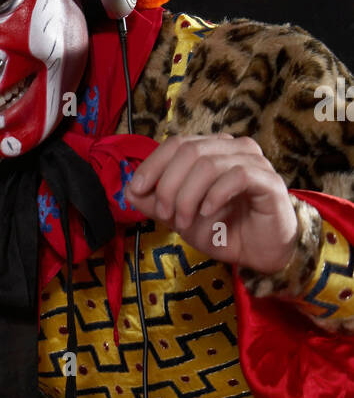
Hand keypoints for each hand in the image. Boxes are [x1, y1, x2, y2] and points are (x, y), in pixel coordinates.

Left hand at [125, 134, 298, 274]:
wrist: (260, 254)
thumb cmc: (223, 230)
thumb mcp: (180, 218)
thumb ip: (155, 203)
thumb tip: (128, 190)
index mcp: (211, 150)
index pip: (176, 144)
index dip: (152, 165)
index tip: (137, 190)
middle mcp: (232, 149)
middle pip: (189, 150)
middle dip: (169, 185)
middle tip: (166, 214)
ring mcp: (254, 161)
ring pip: (209, 163)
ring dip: (188, 196)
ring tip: (184, 222)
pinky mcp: (269, 180)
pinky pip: (237, 176)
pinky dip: (215, 195)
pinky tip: (207, 213)